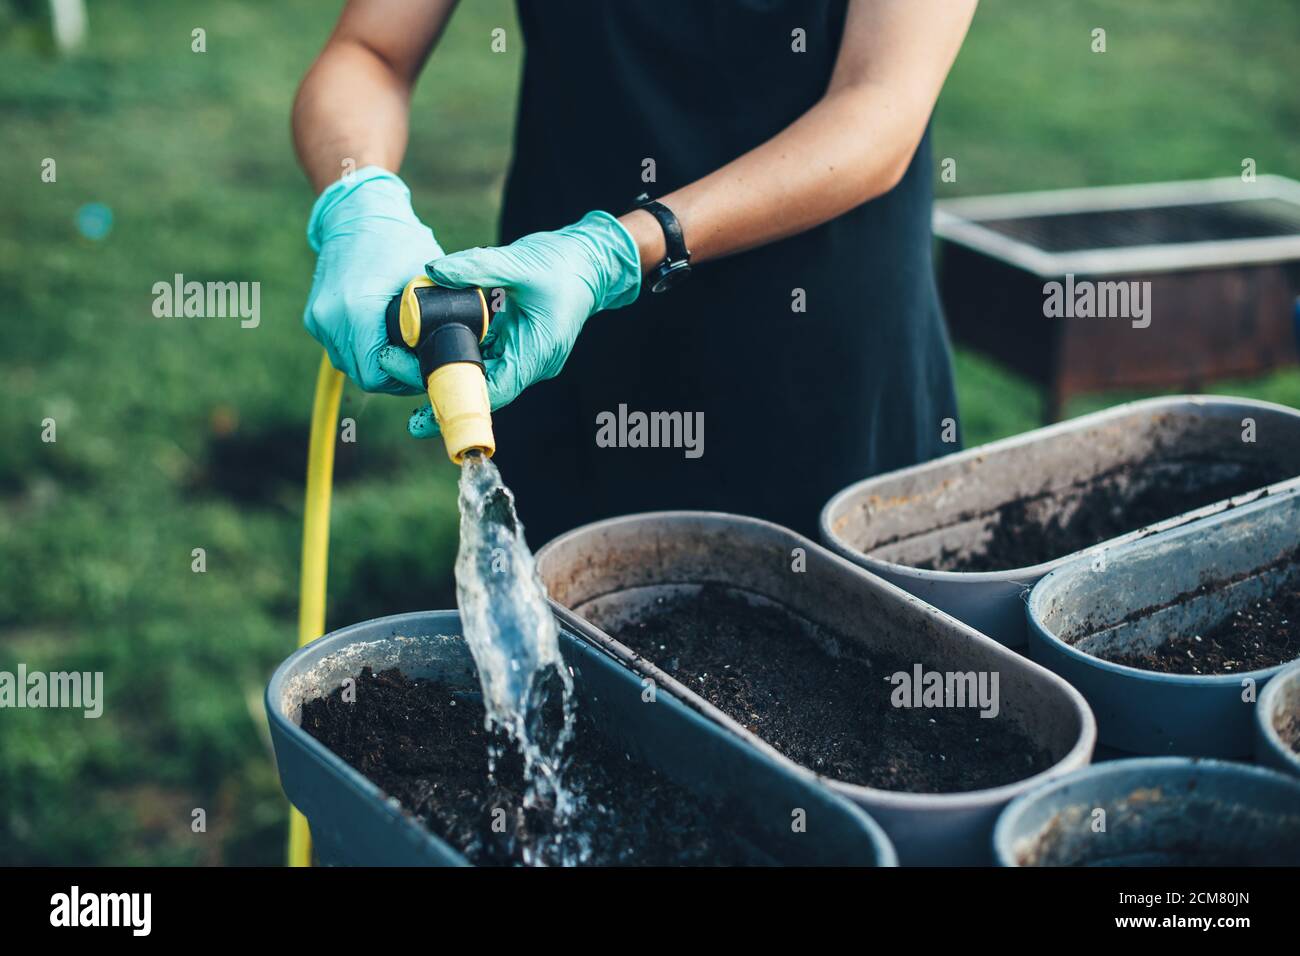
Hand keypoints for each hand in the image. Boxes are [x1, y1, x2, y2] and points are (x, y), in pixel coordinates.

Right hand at [303, 166, 441, 393]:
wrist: (358, 211)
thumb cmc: (399, 240)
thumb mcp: (427, 277)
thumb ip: (438, 316)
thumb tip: (459, 350)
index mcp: (357, 310)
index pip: (377, 374)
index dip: (405, 378)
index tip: (427, 369)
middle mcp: (330, 318)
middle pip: (364, 374)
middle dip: (395, 374)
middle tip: (421, 364)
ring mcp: (318, 318)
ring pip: (350, 364)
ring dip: (378, 364)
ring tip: (406, 350)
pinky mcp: (314, 317)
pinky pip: (341, 348)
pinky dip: (362, 349)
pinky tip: (386, 338)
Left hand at [378, 211, 640, 436]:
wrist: (594, 258)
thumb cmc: (565, 263)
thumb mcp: (520, 261)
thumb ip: (476, 268)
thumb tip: (433, 272)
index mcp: (537, 353)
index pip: (493, 391)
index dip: (455, 402)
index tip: (420, 411)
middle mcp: (530, 361)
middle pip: (479, 387)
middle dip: (436, 385)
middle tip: (392, 368)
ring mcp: (523, 353)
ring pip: (477, 373)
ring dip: (442, 368)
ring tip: (399, 360)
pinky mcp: (516, 341)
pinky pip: (482, 354)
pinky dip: (455, 351)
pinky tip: (425, 344)